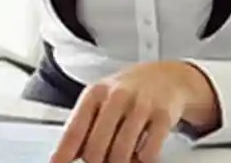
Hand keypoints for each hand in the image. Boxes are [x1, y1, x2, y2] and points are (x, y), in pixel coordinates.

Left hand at [50, 61, 218, 162]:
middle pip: (95, 148)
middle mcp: (117, 97)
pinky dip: (142, 160)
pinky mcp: (163, 117)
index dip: (64, 153)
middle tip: (102, 159)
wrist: (166, 76)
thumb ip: (84, 124)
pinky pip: (147, 154)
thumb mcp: (101, 99)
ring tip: (122, 156)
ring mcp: (141, 106)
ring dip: (120, 162)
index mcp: (96, 93)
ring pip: (120, 154)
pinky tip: (140, 151)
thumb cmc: (128, 91)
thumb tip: (67, 155)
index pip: (74, 130)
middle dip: (96, 161)